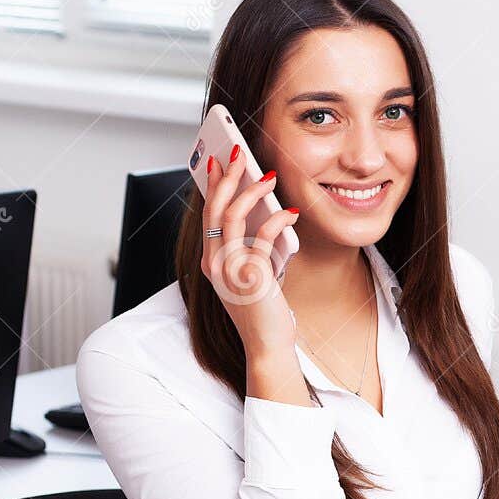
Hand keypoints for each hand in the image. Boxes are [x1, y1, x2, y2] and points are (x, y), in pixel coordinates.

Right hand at [200, 146, 300, 359]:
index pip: (206, 214)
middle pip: (215, 208)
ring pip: (233, 217)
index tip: (216, 160)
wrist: (267, 345)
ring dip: (250, 191)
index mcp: (210, 261)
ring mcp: (230, 270)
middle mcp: (214, 263)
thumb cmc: (263, 311)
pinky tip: (291, 212)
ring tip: (268, 175)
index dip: (212, 185)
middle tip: (237, 152)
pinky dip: (277, 220)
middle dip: (226, 176)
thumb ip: (249, 247)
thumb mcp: (250, 274)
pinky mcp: (252, 276)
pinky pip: (263, 238)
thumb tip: (263, 214)